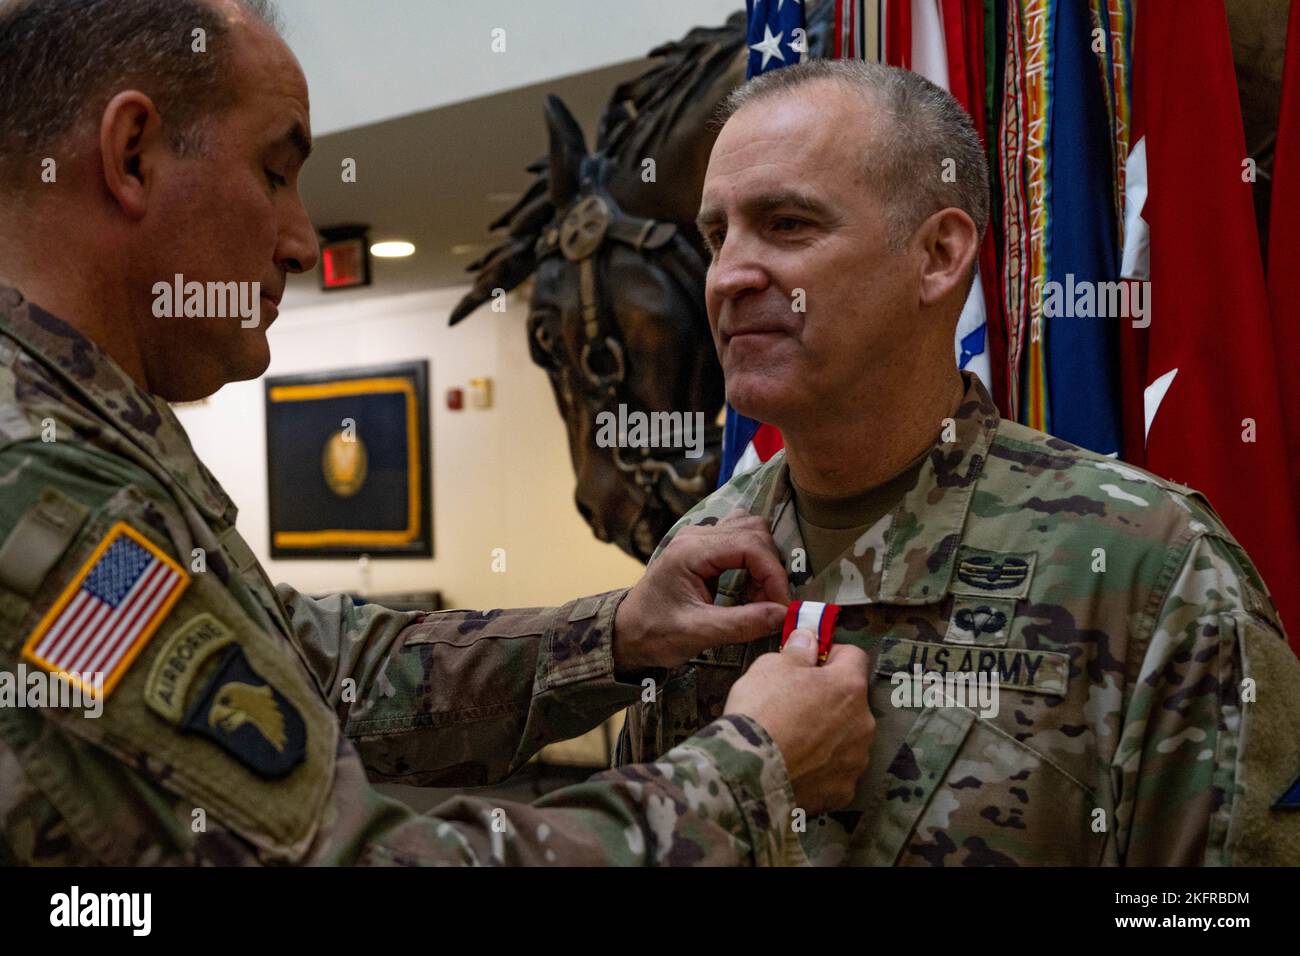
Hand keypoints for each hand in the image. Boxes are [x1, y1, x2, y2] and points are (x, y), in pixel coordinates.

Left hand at [612, 512, 789, 672]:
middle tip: (768, 604)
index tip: (780, 605)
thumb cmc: (654, 633)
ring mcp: (699, 538)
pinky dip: (754, 563)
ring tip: (759, 597)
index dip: (773, 573)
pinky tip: (749, 590)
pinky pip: (741, 541)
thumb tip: (784, 615)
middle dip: (770, 568)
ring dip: (764, 563)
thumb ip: (743, 623)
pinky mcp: (704, 547)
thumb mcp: (699, 633)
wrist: (626, 633)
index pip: (749, 544)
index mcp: (691, 551)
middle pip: (754, 530)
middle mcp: (696, 535)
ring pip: (750, 531)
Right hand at [723, 631, 873, 814]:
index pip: (854, 657)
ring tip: (793, 740)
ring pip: (846, 739)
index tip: (810, 662)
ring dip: (828, 736)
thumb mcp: (771, 665)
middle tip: (795, 704)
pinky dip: (821, 769)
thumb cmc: (761, 710)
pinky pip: (836, 773)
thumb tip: (808, 640)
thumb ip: (797, 651)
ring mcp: (855, 761)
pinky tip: (795, 766)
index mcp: (849, 687)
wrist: (748, 771)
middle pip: (851, 702)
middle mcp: (863, 724)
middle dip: (829, 700)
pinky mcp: (842, 792)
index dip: (830, 655)